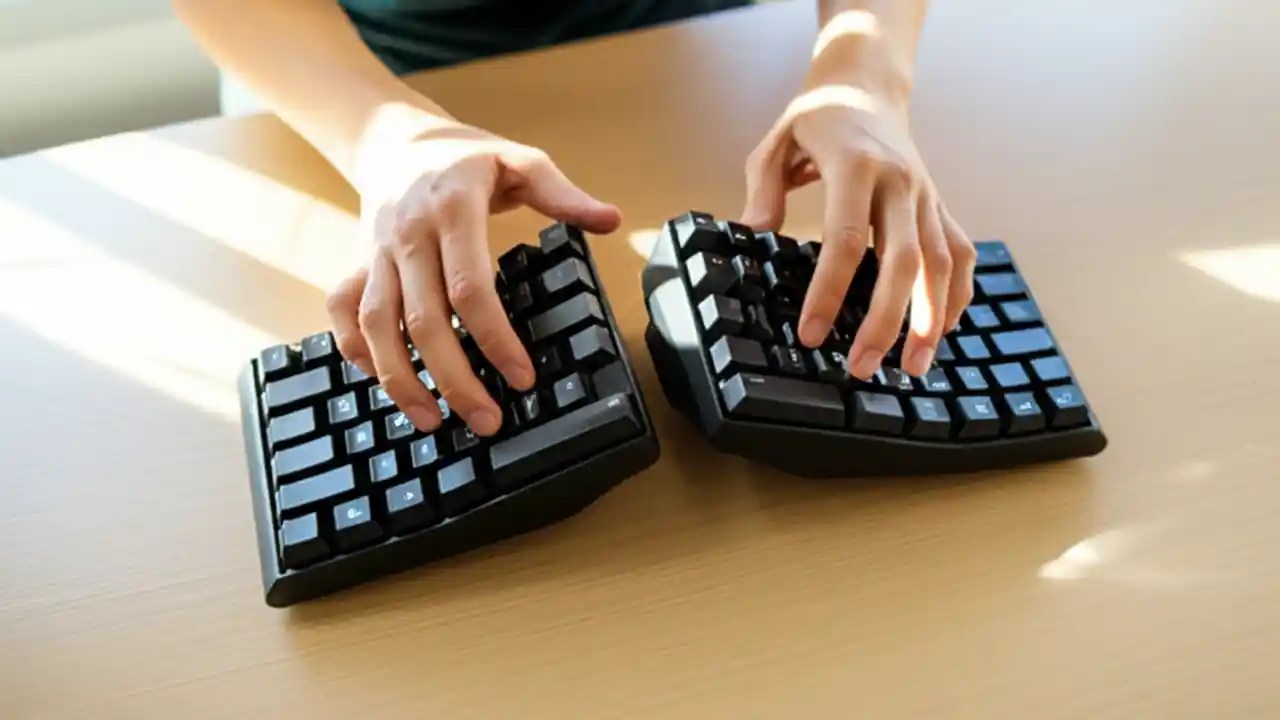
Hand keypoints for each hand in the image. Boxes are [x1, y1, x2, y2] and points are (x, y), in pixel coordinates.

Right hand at [327, 121, 620, 435]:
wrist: (394, 138)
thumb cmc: (464, 156)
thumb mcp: (520, 161)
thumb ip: (564, 195)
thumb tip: (612, 220)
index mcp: (453, 209)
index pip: (469, 288)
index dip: (495, 339)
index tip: (521, 378)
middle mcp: (408, 236)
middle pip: (424, 321)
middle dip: (453, 379)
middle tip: (487, 420)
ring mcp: (376, 254)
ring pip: (377, 327)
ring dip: (401, 380)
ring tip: (431, 421)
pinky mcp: (356, 265)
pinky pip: (344, 316)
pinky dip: (357, 352)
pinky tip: (384, 383)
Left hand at [741, 81, 975, 379]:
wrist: (867, 87)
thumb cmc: (818, 119)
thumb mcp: (776, 142)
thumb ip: (764, 189)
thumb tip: (750, 234)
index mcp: (856, 166)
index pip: (846, 239)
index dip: (829, 291)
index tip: (811, 333)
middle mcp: (900, 182)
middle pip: (904, 261)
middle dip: (885, 321)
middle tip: (862, 366)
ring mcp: (926, 195)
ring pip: (941, 264)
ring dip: (930, 320)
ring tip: (913, 369)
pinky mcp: (940, 206)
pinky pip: (960, 255)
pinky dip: (956, 296)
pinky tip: (940, 333)